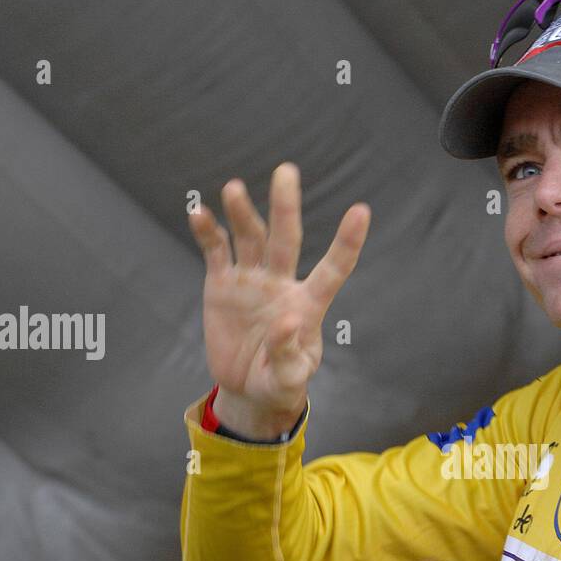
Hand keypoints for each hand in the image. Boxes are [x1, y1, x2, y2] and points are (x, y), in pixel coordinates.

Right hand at [189, 163, 370, 438]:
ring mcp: (251, 280)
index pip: (334, 269)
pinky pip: (216, 251)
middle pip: (285, 239)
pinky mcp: (222, 284)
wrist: (247, 388)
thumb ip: (290, 355)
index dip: (347, 243)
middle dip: (285, 206)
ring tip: (234, 189)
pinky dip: (208, 231)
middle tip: (286, 171)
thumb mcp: (289, 380)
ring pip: (249, 237)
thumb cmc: (280, 383)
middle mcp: (281, 283)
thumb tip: (287, 321)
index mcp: (307, 305)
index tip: (361, 211)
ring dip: (242, 213)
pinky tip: (199, 213)